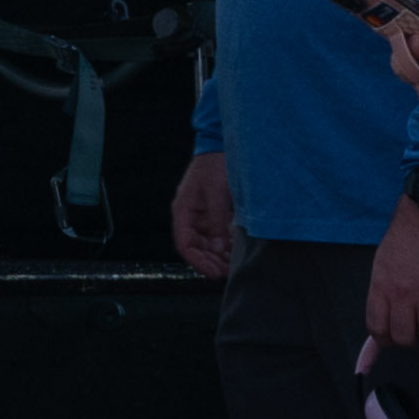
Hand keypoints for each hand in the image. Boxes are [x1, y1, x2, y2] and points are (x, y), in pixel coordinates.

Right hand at [167, 150, 245, 282]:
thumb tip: (218, 247)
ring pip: (207, 245)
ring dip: (218, 257)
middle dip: (210, 262)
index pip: (185, 244)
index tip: (213, 272)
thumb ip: (216, 221)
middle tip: (227, 272)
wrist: (221, 145)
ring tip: (233, 265)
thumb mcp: (216, 192)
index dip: (198, 262)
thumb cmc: (215, 164)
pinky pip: (216, 236)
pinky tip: (235, 253)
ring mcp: (202, 216)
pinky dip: (225, 247)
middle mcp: (190, 216)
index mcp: (183, 210)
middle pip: (196, 248)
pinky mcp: (214, 215)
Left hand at [366, 194, 418, 345]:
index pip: (377, 328)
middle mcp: (403, 292)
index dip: (385, 340)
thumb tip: (388, 314)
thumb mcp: (385, 259)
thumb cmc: (410, 230)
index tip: (394, 338)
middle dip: (412, 340)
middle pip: (404, 337)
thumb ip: (385, 288)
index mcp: (382, 283)